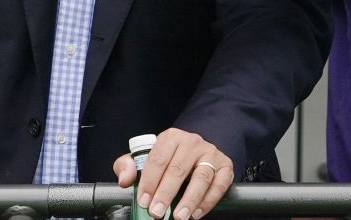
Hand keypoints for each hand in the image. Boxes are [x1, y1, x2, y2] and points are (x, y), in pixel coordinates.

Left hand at [114, 128, 232, 219]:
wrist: (197, 154)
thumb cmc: (168, 159)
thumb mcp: (146, 158)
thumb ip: (129, 166)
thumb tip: (125, 180)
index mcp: (171, 138)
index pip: (157, 159)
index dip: (149, 182)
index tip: (144, 201)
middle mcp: (192, 142)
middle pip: (178, 169)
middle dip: (166, 194)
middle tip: (157, 213)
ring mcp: (210, 153)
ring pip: (201, 176)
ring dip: (190, 199)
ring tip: (179, 217)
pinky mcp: (225, 165)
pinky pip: (219, 184)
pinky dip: (208, 201)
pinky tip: (196, 213)